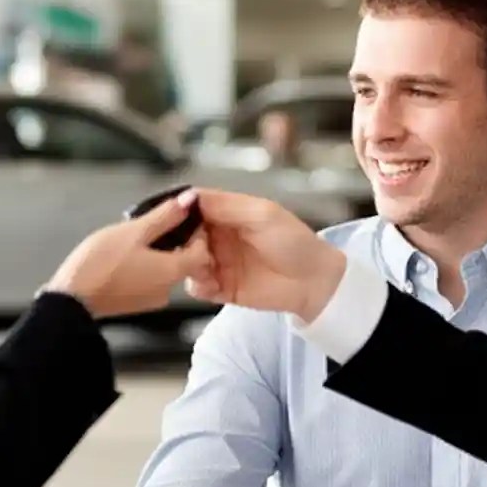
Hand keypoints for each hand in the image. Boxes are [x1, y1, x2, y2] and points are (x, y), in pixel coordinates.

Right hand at [44, 192, 211, 318]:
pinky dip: (144, 266)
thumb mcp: (134, 231)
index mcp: (173, 270)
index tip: (178, 217)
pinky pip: (149, 279)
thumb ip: (165, 215)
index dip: (195, 231)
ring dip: (156, 253)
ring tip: (131, 239)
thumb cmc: (101, 263)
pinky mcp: (135, 304)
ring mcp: (151, 299)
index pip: (203, 250)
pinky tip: (122, 257)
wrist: (71, 300)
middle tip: (150, 224)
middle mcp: (168, 289)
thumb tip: (189, 199)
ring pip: (165, 269)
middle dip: (173, 240)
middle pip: (184, 260)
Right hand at [187, 188, 346, 321]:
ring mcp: (219, 263)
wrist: (314, 282)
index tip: (172, 217)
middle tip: (196, 247)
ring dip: (189, 264)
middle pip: (184, 234)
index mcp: (228, 214)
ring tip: (206, 266)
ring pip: (186, 261)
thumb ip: (225, 205)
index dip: (180, 210)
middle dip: (183, 241)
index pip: (194, 206)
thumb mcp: (261, 214)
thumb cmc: (294, 242)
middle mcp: (219, 237)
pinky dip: (198, 285)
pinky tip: (212, 284)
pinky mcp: (221, 289)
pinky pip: (196, 287)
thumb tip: (188, 197)